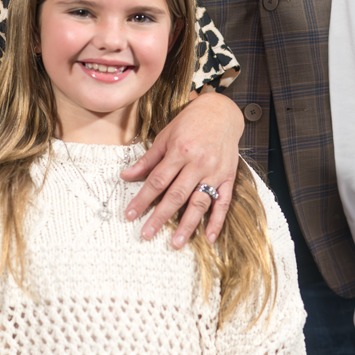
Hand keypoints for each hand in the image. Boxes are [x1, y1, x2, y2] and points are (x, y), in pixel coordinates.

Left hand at [121, 91, 242, 247]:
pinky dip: (217, 221)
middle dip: (160, 216)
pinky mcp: (228, 177)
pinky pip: (224, 202)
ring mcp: (215, 172)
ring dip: (188, 224)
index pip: (157, 181)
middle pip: (176, 195)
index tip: (130, 214)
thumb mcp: (165, 136)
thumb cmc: (191, 122)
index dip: (142, 199)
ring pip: (200, 202)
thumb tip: (126, 175)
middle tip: (147, 234)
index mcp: (180, 151)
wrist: (222, 113)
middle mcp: (198, 163)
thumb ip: (148, 159)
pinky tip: (209, 237)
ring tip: (176, 242)